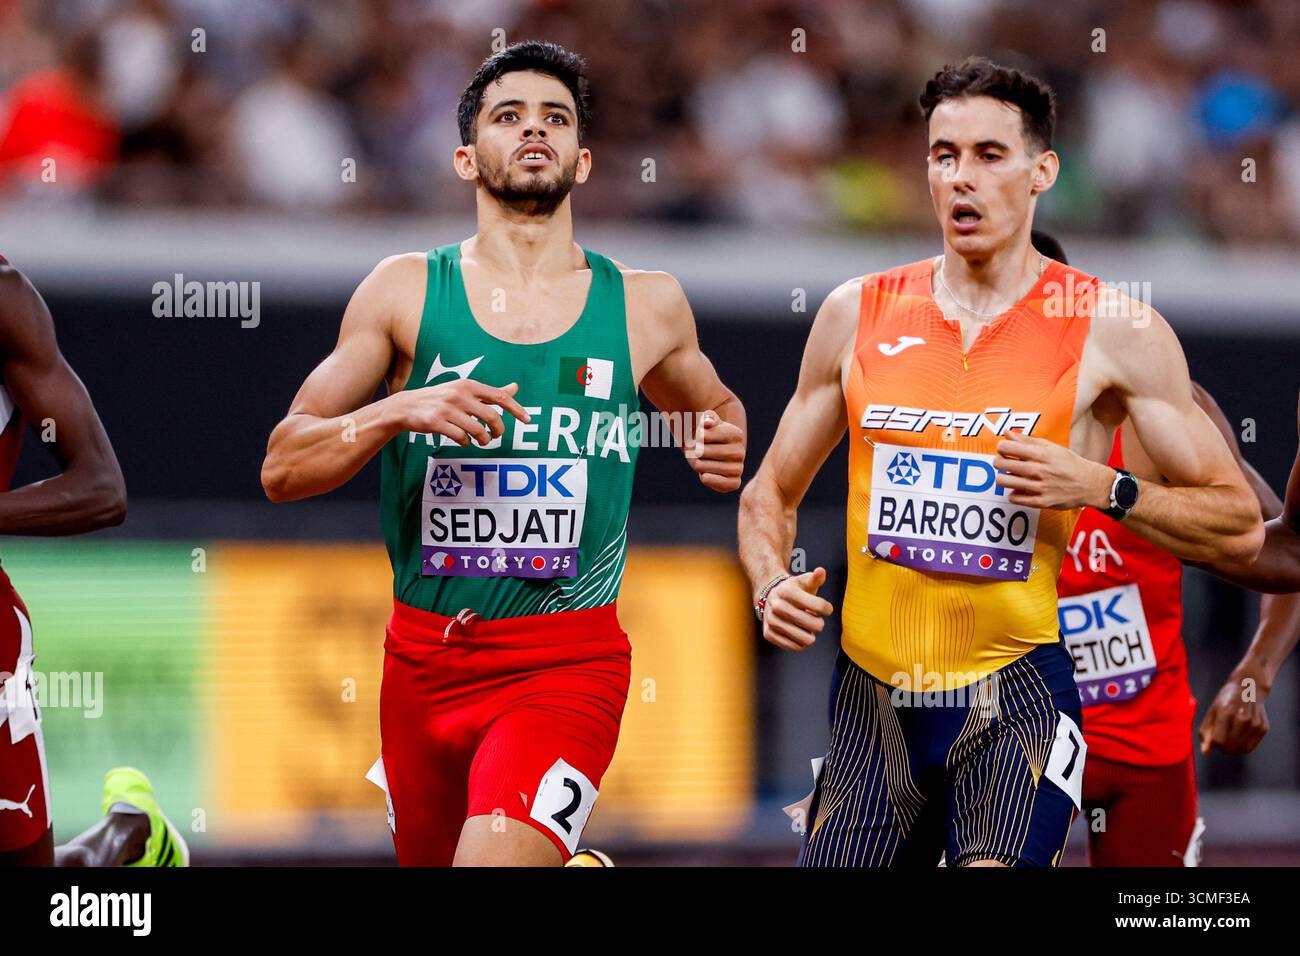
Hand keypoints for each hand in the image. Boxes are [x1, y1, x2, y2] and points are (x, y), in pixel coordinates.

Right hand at [399, 379, 529, 446]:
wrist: (407, 406)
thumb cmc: (441, 399)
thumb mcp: (464, 391)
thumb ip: (490, 393)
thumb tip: (515, 387)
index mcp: (468, 385)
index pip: (499, 396)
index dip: (516, 409)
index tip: (528, 420)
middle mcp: (458, 394)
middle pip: (492, 417)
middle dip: (498, 430)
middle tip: (497, 436)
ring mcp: (446, 408)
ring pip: (477, 430)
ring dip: (483, 440)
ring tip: (482, 441)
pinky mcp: (436, 422)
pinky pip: (460, 438)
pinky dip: (465, 442)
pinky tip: (463, 440)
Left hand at [686, 410, 744, 491]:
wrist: (709, 454)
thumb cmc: (705, 436)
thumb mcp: (706, 422)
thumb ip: (707, 419)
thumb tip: (708, 423)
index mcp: (736, 435)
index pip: (703, 436)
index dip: (696, 436)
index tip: (699, 436)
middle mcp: (740, 452)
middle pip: (701, 452)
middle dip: (693, 451)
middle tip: (698, 451)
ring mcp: (738, 468)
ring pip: (701, 466)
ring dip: (697, 464)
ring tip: (703, 461)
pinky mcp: (734, 483)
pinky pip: (712, 481)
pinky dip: (705, 477)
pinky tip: (707, 473)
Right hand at [762, 567, 832, 651]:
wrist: (769, 595)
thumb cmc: (793, 590)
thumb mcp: (804, 581)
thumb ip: (815, 578)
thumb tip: (821, 571)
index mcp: (787, 591)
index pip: (819, 606)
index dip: (827, 609)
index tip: (826, 609)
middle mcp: (777, 606)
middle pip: (814, 625)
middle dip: (820, 623)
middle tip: (816, 620)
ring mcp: (772, 621)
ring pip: (805, 639)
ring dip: (810, 634)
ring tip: (807, 627)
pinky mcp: (769, 634)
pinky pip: (795, 647)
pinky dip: (801, 643)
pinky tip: (799, 633)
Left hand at [994, 431, 1111, 508]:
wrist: (1089, 483)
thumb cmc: (1069, 463)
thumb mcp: (1051, 447)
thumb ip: (1027, 441)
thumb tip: (1007, 433)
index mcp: (1040, 454)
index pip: (1006, 448)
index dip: (1001, 448)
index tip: (1004, 450)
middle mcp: (1037, 470)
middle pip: (1001, 464)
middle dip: (998, 461)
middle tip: (1004, 462)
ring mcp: (1038, 487)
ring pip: (1003, 481)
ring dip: (1003, 477)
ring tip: (1010, 476)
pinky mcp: (1040, 502)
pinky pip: (1014, 498)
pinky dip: (1013, 494)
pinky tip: (1020, 489)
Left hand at [1198, 674, 1269, 753]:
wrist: (1249, 687)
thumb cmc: (1226, 700)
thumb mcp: (1212, 711)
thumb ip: (1206, 731)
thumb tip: (1205, 752)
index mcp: (1226, 712)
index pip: (1218, 741)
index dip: (1213, 744)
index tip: (1213, 738)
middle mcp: (1242, 718)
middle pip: (1229, 748)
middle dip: (1222, 747)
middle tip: (1221, 737)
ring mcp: (1254, 724)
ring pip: (1240, 750)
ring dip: (1232, 748)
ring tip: (1230, 736)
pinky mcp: (1263, 728)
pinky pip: (1249, 748)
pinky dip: (1242, 747)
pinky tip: (1239, 736)